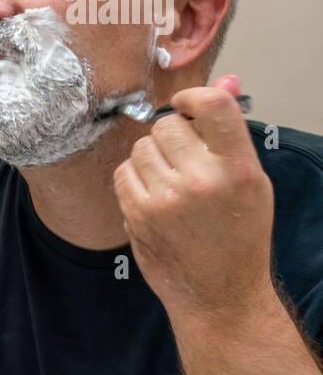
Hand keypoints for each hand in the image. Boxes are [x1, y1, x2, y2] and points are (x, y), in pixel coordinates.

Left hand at [112, 75, 275, 318]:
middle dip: (172, 135)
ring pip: (141, 147)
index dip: (193, 97)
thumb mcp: (250, 180)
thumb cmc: (238, 234)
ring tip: (172, 183)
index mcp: (238, 169)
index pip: (212, 105)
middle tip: (185, 160)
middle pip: (167, 125)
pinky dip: (134, 179)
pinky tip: (154, 198)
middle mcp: (201, 182)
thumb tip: (226, 80)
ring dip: (151, 158)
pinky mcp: (138, 214)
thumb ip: (230, 131)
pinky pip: (123, 172)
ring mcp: (166, 199)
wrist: (219, 294)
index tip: (187, 106)